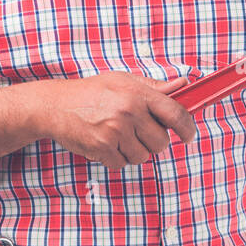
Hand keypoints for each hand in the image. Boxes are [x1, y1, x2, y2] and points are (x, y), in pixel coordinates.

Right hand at [40, 72, 197, 168]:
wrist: (55, 105)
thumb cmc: (91, 92)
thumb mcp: (123, 81)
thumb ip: (154, 87)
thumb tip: (183, 83)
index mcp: (137, 93)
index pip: (175, 113)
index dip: (188, 128)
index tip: (189, 135)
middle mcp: (128, 112)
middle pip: (161, 142)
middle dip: (154, 141)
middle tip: (139, 132)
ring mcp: (115, 132)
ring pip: (142, 156)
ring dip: (134, 151)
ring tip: (119, 136)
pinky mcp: (102, 148)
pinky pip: (122, 164)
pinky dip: (116, 158)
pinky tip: (106, 143)